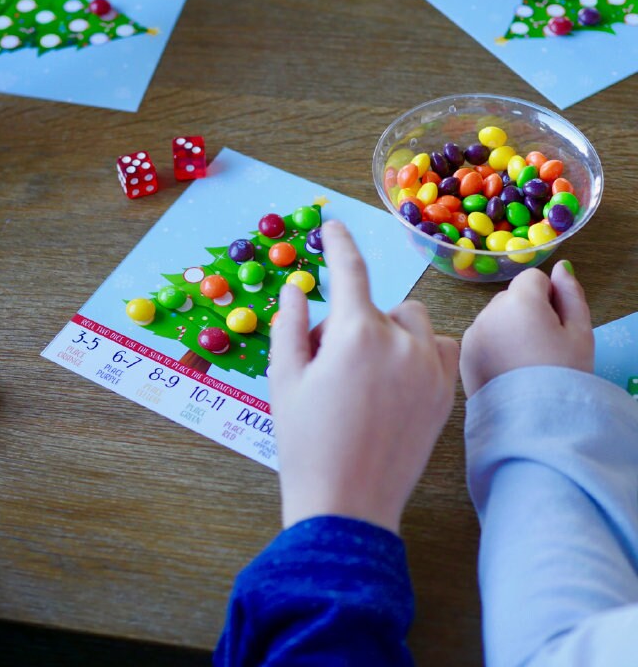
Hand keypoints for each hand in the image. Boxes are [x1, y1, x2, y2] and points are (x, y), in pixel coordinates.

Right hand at [270, 220, 458, 533]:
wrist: (348, 504)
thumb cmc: (306, 441)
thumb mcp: (284, 377)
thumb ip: (292, 324)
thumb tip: (299, 288)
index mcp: (356, 334)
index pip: (350, 271)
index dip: (340, 243)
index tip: (334, 225)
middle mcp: (400, 342)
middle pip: (376, 306)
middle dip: (351, 321)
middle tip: (329, 361)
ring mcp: (429, 367)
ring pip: (411, 322)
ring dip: (389, 331)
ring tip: (366, 371)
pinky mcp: (445, 392)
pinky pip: (438, 347)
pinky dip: (419, 349)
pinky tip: (398, 378)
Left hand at [460, 262, 593, 397]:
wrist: (533, 421)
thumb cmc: (563, 375)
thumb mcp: (580, 333)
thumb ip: (570, 294)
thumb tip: (561, 268)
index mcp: (518, 302)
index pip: (532, 278)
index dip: (548, 298)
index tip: (555, 324)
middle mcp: (488, 312)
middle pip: (511, 298)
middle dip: (526, 313)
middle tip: (542, 347)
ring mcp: (472, 334)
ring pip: (495, 318)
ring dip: (508, 329)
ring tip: (524, 361)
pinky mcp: (463, 355)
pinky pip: (481, 338)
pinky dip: (493, 346)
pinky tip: (507, 369)